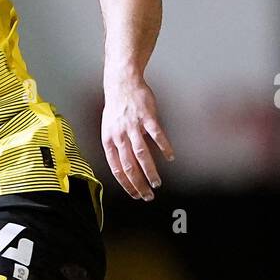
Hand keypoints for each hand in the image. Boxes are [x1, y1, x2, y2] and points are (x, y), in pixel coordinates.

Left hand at [101, 77, 174, 200]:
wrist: (122, 83)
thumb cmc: (117, 108)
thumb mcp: (109, 129)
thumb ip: (117, 146)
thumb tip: (126, 165)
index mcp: (109, 141)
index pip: (116, 169)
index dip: (126, 184)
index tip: (135, 194)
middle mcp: (119, 135)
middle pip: (129, 166)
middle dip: (139, 184)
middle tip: (148, 196)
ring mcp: (133, 126)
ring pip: (141, 154)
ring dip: (150, 171)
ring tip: (157, 183)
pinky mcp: (146, 116)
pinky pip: (156, 135)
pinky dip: (164, 147)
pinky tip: (170, 156)